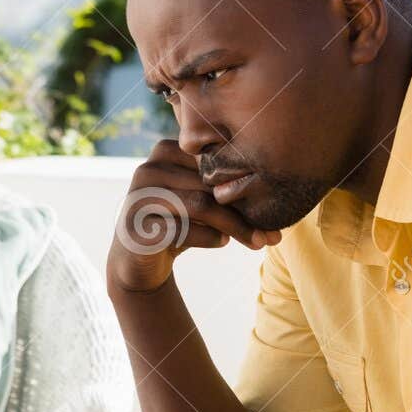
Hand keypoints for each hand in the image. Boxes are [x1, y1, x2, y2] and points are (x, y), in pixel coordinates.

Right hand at [108, 139, 275, 293]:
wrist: (138, 260)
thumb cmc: (177, 223)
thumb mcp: (200, 200)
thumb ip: (224, 188)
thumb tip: (277, 190)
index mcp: (167, 151)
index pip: (213, 162)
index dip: (244, 182)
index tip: (274, 204)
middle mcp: (149, 168)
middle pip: (210, 185)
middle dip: (245, 211)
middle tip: (273, 232)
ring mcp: (139, 196)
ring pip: (201, 205)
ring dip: (235, 226)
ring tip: (257, 241)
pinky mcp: (135, 226)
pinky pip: (182, 230)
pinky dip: (209, 237)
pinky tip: (222, 242)